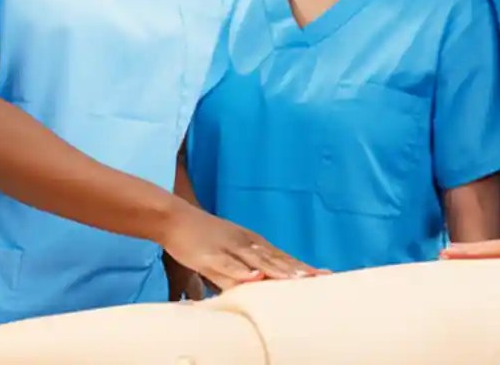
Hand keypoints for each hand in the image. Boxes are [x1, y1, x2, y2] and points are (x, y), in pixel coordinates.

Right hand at [158, 201, 327, 291]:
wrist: (174, 218)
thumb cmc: (201, 238)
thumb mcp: (228, 252)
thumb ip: (243, 267)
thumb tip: (258, 282)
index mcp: (252, 243)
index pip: (283, 257)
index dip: (302, 267)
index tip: (324, 275)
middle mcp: (246, 244)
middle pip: (277, 259)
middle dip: (299, 270)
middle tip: (322, 278)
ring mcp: (229, 248)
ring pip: (258, 261)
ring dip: (278, 270)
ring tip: (299, 279)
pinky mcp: (210, 255)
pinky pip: (227, 265)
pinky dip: (241, 272)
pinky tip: (255, 278)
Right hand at [440, 216, 499, 262]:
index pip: (494, 249)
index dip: (472, 252)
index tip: (448, 252)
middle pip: (490, 248)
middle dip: (466, 251)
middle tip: (440, 256)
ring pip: (497, 250)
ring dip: (476, 254)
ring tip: (455, 256)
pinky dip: (493, 256)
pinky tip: (489, 263)